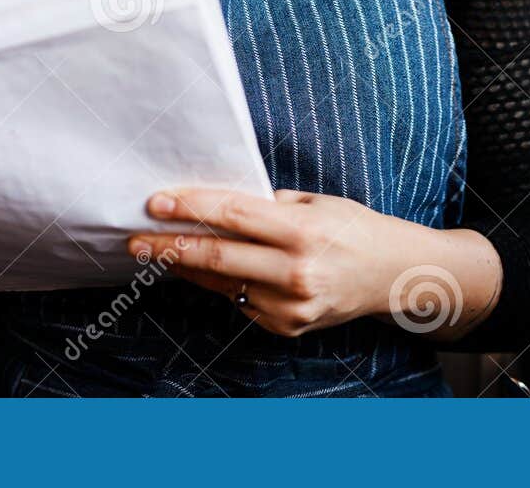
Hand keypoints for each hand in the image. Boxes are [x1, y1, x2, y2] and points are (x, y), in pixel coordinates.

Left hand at [128, 188, 499, 339]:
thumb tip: (215, 203)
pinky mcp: (287, 327)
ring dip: (186, 267)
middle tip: (134, 239)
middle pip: (216, 257)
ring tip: (157, 252)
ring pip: (223, 284)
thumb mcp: (316, 203)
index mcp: (302, 231)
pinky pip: (242, 301)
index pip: (232, 216)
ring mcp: (290, 305)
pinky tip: (208, 270)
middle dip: (169, 247)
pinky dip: (223, 284)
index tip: (155, 201)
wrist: (394, 275)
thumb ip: (268, 205)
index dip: (190, 207)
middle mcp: (295, 272)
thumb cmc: (353, 227)